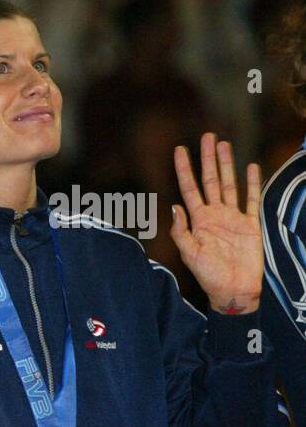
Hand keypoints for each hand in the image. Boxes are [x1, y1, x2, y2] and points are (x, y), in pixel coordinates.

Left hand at [172, 133, 262, 314]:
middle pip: (210, 180)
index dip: (184, 169)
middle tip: (208, 136)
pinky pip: (252, 200)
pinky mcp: (251, 224)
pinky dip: (252, 184)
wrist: (233, 290)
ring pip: (229, 184)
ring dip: (227, 165)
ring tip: (224, 144)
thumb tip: (174, 207)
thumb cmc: (209, 275)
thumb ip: (181, 232)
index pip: (189, 188)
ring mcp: (233, 217)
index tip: (180, 150)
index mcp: (198, 220)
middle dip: (208, 158)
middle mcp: (215, 214)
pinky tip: (250, 167)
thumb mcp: (190, 255)